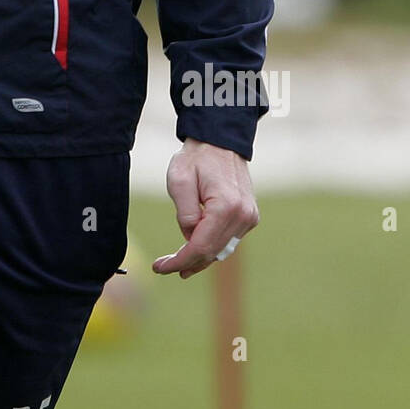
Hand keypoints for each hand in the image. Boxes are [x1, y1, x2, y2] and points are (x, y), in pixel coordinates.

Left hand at [152, 138, 258, 279]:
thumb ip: (184, 215)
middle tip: (163, 267)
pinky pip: (228, 240)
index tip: (159, 267)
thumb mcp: (179, 182)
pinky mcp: (249, 216)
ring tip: (178, 264)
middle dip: (187, 263)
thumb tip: (189, 238)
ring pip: (222, 249)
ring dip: (200, 259)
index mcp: (226, 207)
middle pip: (212, 252)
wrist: (219, 141)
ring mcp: (249, 217)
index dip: (179, 261)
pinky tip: (195, 249)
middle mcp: (243, 216)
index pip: (201, 247)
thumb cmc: (196, 158)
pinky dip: (211, 247)